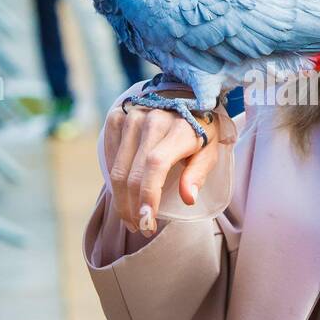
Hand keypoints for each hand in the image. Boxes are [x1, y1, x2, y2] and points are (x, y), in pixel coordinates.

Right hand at [103, 92, 228, 235]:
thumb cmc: (200, 128)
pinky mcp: (118, 116)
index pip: (155, 165)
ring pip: (117, 168)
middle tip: (141, 227)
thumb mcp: (209, 150)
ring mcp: (131, 116)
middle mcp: (151, 120)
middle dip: (132, 207)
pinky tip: (122, 194)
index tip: (147, 222)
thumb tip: (188, 198)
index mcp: (178, 129)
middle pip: (132, 173)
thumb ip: (199, 173)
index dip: (148, 195)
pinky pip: (109, 155)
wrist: (184, 92)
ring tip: (130, 217)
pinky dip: (113, 179)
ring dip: (120, 199)